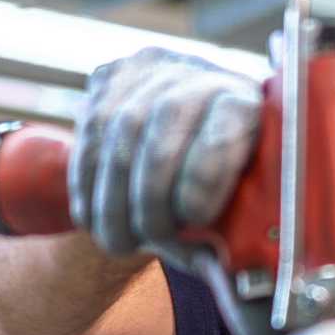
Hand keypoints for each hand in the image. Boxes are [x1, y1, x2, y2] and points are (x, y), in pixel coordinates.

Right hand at [71, 47, 261, 256]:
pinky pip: (88, 129)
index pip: (226, 123)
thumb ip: (228, 239)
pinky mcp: (111, 76)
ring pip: (118, 126)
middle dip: (150, 191)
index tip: (195, 219)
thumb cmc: (225, 191)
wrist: (193, 140)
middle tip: (147, 239)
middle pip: (164, 121)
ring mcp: (152, 68)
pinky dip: (86, 182)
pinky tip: (93, 218)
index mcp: (248, 101)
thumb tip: (211, 265)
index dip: (207, 172)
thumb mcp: (237, 212)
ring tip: (117, 242)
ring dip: (111, 195)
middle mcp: (200, 73)